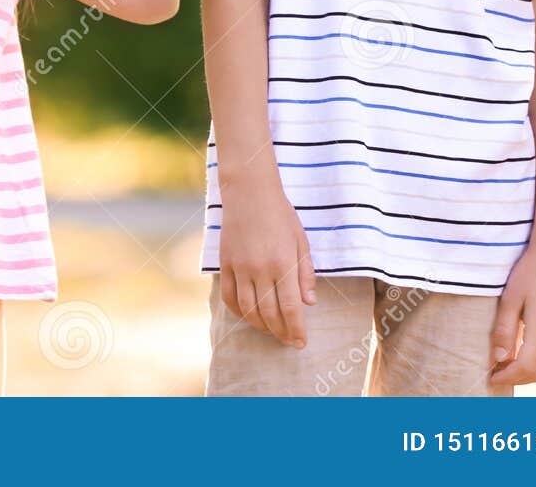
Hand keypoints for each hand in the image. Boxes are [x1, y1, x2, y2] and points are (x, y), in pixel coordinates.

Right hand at [218, 179, 317, 347]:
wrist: (250, 193)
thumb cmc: (281, 215)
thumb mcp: (301, 242)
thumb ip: (305, 274)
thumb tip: (309, 303)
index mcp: (283, 264)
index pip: (291, 308)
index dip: (296, 330)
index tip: (301, 342)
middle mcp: (260, 269)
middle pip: (269, 313)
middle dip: (281, 332)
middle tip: (289, 342)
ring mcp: (240, 267)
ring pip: (248, 309)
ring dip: (261, 325)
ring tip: (272, 331)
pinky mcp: (225, 263)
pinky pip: (229, 296)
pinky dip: (238, 312)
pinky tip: (249, 316)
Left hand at [488, 241, 535, 385]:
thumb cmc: (528, 272)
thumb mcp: (509, 299)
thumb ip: (504, 330)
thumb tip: (497, 359)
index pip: (526, 367)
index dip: (508, 376)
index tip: (491, 377)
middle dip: (517, 378)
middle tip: (496, 372)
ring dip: (530, 372)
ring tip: (507, 365)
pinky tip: (525, 354)